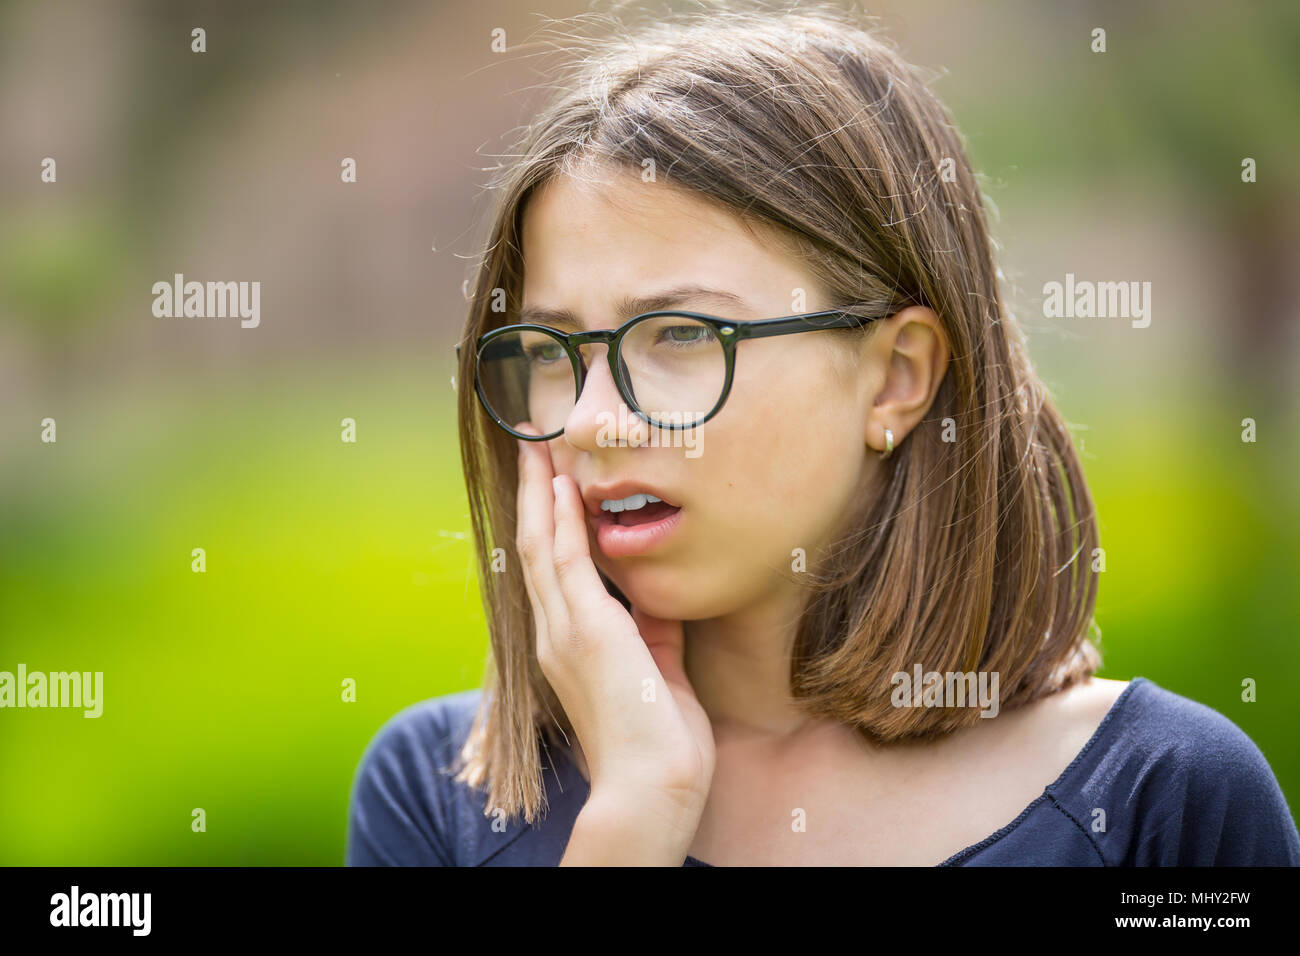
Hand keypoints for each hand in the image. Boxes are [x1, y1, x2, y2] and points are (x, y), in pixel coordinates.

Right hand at [513, 422, 715, 821]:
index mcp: (569, 643)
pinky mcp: (586, 631)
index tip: (550, 478)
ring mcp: (565, 631)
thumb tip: (656, 594)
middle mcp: (556, 632)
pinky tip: (560, 485)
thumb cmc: (659, 740)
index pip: (551, 567)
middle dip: (533, 492)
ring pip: (541, 545)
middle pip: (534, 546)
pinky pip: (565, 562)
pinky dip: (559, 520)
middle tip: (531, 443)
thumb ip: (652, 629)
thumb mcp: (659, 668)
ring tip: (537, 445)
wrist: (652, 787)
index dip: (547, 519)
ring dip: (539, 492)